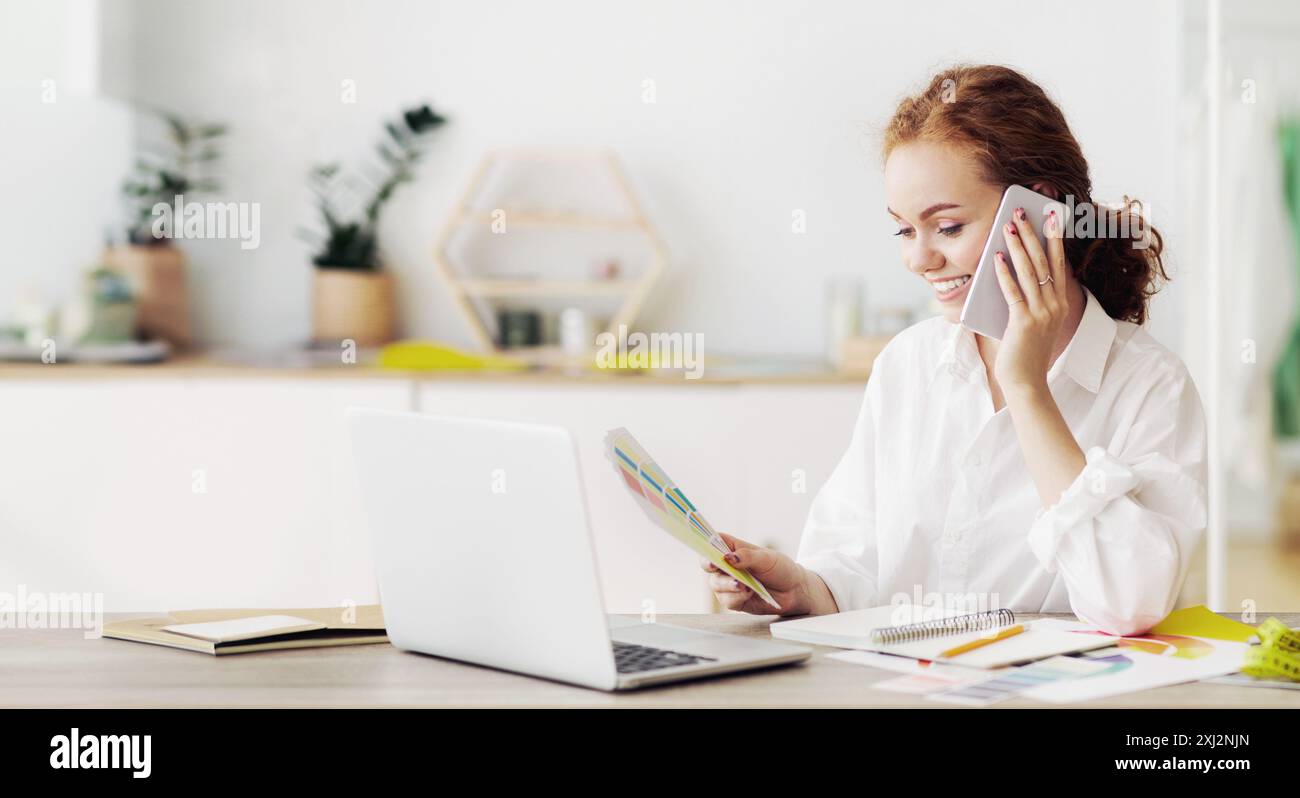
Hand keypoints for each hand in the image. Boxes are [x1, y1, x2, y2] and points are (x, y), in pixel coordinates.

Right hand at [699, 532, 818, 615]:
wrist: (794, 591)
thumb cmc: (780, 569)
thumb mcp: (767, 558)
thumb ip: (748, 556)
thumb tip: (729, 557)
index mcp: (732, 549)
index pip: (713, 542)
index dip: (706, 542)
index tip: (706, 546)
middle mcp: (727, 566)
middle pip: (708, 563)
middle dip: (710, 565)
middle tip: (715, 565)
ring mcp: (728, 584)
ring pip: (715, 584)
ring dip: (727, 584)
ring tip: (743, 585)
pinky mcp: (734, 600)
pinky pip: (727, 600)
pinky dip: (737, 597)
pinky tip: (749, 593)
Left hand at [991, 206, 1070, 393]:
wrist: (1026, 381)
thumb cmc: (1025, 351)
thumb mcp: (1033, 321)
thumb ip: (1028, 299)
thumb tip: (1010, 269)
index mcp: (1061, 303)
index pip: (1058, 263)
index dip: (1054, 238)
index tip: (1051, 216)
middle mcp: (1055, 305)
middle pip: (1043, 261)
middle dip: (1032, 234)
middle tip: (1021, 212)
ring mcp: (1041, 313)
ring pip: (1029, 271)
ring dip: (1017, 246)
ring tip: (1008, 226)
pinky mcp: (1023, 322)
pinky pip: (1013, 292)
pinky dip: (1004, 273)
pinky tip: (997, 258)